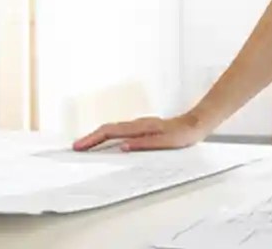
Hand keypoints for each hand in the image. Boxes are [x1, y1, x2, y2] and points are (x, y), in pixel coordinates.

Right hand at [72, 112, 209, 151]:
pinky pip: (120, 132)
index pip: (110, 132)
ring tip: (85, 147)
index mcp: (140, 127)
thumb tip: (122, 147)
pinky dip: (108, 137)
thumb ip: (144, 144)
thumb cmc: (183, 134)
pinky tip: (107, 144)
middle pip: (107, 129)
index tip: (79, 147)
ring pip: (113, 129)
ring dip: (97, 137)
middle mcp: (137, 124)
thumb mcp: (165, 142)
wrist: (196, 124)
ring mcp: (139, 125)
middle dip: (90, 138)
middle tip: (75, 148)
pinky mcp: (142, 129)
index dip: (92, 139)